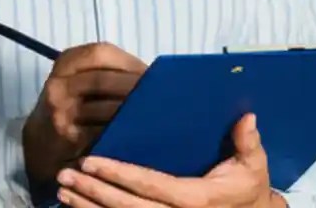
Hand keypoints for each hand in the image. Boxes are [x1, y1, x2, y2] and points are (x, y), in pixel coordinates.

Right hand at [23, 42, 147, 186]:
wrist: (43, 138)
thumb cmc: (75, 102)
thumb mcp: (82, 78)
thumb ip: (111, 71)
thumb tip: (157, 75)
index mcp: (66, 62)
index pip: (99, 53)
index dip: (128, 62)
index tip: (151, 75)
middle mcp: (58, 84)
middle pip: (102, 80)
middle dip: (134, 89)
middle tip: (161, 98)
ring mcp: (60, 111)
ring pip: (104, 108)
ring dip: (132, 113)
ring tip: (155, 115)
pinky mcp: (67, 136)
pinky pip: (101, 132)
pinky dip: (121, 132)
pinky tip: (136, 133)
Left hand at [53, 113, 283, 207]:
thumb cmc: (247, 186)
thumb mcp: (253, 164)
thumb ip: (247, 142)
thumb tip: (246, 116)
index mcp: (200, 198)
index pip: (155, 187)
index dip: (122, 176)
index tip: (92, 161)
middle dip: (95, 192)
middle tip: (65, 175)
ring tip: (62, 191)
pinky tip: (75, 207)